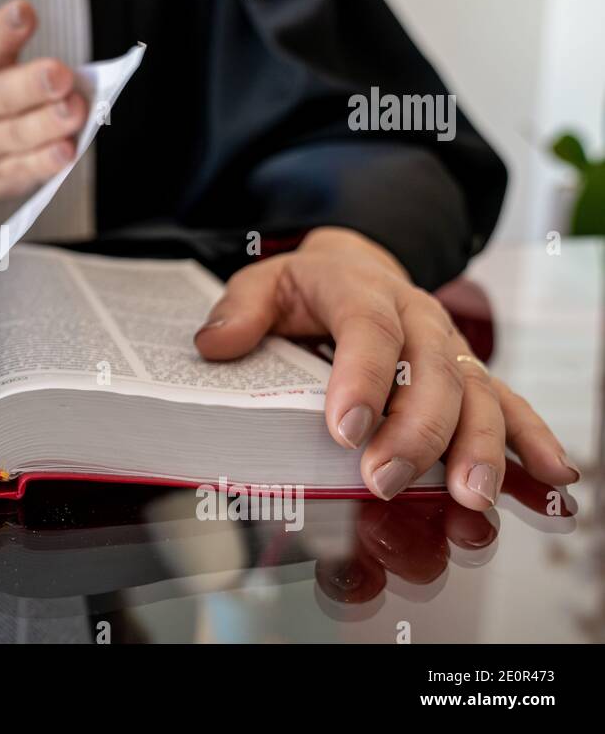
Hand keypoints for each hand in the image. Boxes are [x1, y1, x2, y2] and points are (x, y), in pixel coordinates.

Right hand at [0, 0, 87, 215]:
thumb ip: (21, 51)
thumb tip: (60, 49)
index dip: (5, 28)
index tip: (23, 12)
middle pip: (1, 96)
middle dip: (31, 85)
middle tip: (60, 76)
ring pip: (16, 135)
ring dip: (46, 125)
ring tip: (73, 111)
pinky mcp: (0, 176)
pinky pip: (25, 169)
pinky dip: (46, 161)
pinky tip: (66, 151)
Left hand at [194, 227, 580, 509]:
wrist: (356, 266)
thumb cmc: (307, 287)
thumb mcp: (265, 283)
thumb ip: (240, 310)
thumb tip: (215, 344)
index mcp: (361, 289)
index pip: (367, 328)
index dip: (360, 378)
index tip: (344, 430)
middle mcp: (417, 316)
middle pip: (429, 372)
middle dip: (413, 433)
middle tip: (384, 482)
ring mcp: (447, 346)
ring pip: (475, 394)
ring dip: (476, 448)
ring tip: (468, 497)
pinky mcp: (467, 374)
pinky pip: (507, 402)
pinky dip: (531, 439)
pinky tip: (549, 476)